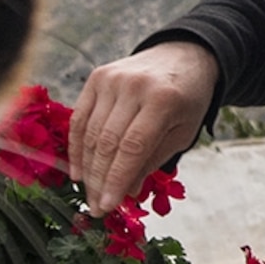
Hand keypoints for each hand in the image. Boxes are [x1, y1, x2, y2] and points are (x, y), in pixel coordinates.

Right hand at [69, 43, 218, 212]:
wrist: (183, 55)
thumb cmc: (188, 99)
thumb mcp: (183, 132)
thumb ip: (154, 160)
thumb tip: (127, 192)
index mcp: (163, 99)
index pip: (132, 147)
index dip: (117, 179)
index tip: (108, 206)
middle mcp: (134, 86)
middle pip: (108, 142)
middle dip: (99, 180)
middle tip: (97, 208)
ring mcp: (113, 79)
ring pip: (91, 132)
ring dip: (87, 168)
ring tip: (89, 194)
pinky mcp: (98, 76)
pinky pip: (80, 117)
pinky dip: (76, 146)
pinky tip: (77, 171)